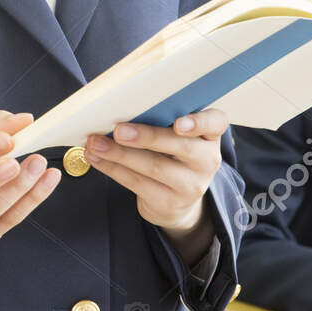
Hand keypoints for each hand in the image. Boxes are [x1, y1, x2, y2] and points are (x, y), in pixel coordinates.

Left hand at [84, 110, 224, 236]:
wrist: (178, 201)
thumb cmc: (172, 155)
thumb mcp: (177, 138)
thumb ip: (161, 122)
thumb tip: (120, 108)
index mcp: (209, 136)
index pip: (216, 123)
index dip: (200, 122)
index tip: (179, 123)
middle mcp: (206, 160)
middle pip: (180, 146)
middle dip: (147, 137)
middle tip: (119, 130)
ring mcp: (190, 185)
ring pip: (154, 166)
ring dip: (119, 154)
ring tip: (96, 143)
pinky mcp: (169, 202)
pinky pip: (137, 183)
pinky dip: (113, 168)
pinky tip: (97, 158)